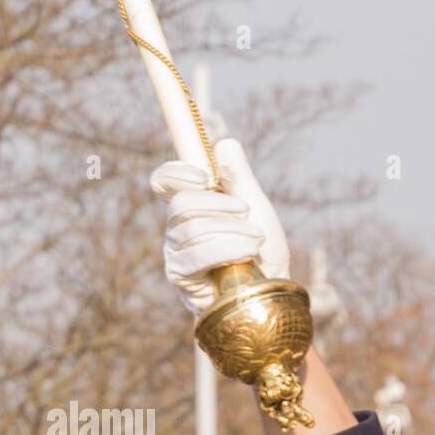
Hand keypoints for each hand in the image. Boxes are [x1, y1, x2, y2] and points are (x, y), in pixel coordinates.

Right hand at [150, 137, 290, 315]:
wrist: (271, 290)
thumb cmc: (264, 251)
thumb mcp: (258, 209)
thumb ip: (241, 179)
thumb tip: (226, 144)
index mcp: (190, 207)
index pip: (163, 182)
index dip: (176, 174)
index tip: (204, 176)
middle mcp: (176, 227)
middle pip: (181, 203)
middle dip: (220, 206)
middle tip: (249, 214)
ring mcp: (175, 252)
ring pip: (193, 229)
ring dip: (232, 232)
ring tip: (257, 240)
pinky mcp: (180, 276)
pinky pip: (196, 255)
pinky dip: (226, 251)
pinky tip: (248, 254)